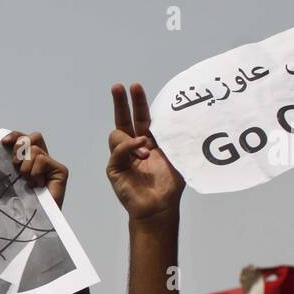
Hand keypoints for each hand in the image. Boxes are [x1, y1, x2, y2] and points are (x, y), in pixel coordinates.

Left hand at [1, 131, 67, 208]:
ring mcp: (53, 164)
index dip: (15, 136)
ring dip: (26, 167)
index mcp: (30, 159)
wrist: (34, 219)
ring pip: (35, 150)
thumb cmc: (21, 202)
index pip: (24, 138)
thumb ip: (11, 160)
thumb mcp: (10, 176)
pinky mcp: (61, 170)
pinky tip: (37, 184)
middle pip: (33, 137)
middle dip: (19, 149)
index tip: (4, 142)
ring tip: (28, 182)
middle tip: (16, 166)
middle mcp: (43, 159)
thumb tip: (4, 142)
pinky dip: (35, 172)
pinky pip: (42, 159)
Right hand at [105, 83, 184, 220]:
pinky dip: (127, 147)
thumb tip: (179, 116)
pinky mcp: (115, 168)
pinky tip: (140, 150)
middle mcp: (132, 146)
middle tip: (118, 87)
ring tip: (146, 150)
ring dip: (131, 138)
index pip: (141, 117)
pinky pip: (117, 151)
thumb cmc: (169, 184)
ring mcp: (122, 157)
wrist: (159, 207)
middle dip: (120, 103)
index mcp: (148, 141)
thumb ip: (172, 137)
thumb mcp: (175, 155)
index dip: (138, 102)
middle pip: (122, 119)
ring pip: (117, 134)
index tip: (135, 86)